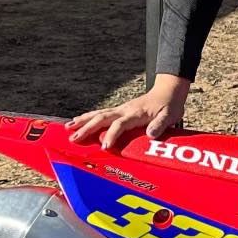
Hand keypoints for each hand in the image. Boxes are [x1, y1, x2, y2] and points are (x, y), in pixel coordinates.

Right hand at [68, 75, 191, 150]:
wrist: (168, 90)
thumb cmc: (169, 105)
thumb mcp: (170, 115)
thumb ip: (161, 124)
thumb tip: (151, 134)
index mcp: (136, 113)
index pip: (120, 124)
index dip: (112, 135)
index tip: (104, 147)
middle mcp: (125, 110)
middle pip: (102, 118)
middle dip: (87, 128)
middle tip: (73, 138)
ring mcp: (121, 109)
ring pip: (98, 114)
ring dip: (83, 121)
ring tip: (68, 128)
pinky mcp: (120, 110)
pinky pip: (101, 113)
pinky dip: (88, 117)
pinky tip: (78, 120)